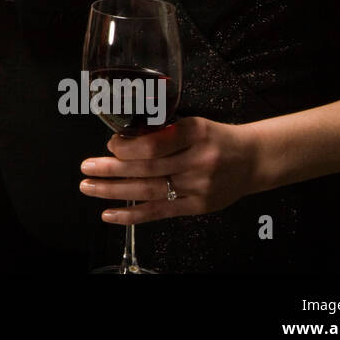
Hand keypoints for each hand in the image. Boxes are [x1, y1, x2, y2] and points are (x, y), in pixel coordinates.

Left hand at [78, 117, 262, 223]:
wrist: (253, 160)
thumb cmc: (217, 139)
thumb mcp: (194, 124)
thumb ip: (163, 131)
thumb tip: (122, 140)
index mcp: (196, 133)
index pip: (156, 144)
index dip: (128, 147)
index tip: (110, 145)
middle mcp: (197, 160)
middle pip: (147, 168)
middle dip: (111, 168)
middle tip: (86, 167)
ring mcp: (198, 186)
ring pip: (149, 191)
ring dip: (114, 190)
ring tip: (88, 186)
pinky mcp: (197, 207)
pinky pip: (159, 212)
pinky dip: (132, 215)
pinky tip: (109, 213)